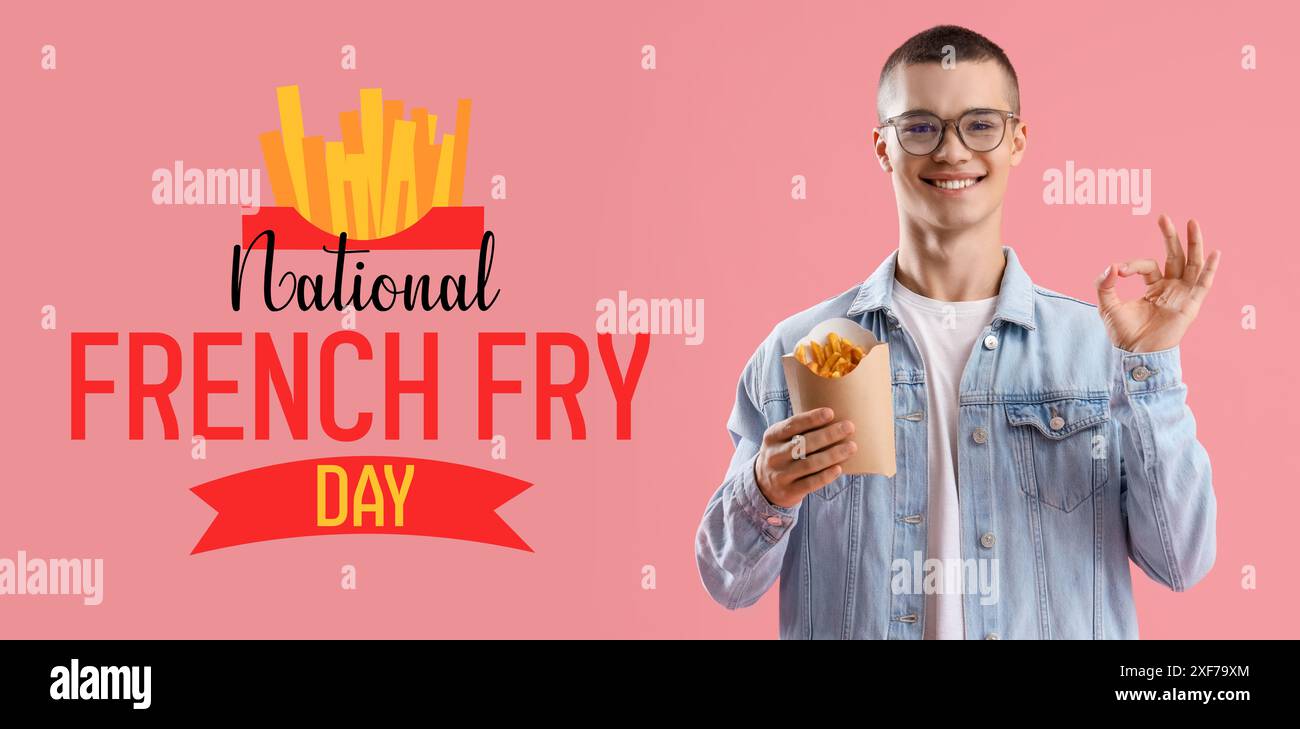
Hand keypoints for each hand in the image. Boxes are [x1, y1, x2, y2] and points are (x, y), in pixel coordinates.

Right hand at [754, 407, 855, 508]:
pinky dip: (826, 476)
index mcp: (772, 437)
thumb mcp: (782, 439)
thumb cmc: (783, 454)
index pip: (792, 425)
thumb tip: (834, 416)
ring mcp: (780, 475)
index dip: (811, 418)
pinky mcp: (789, 491)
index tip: (831, 412)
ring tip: (851, 447)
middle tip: (849, 426)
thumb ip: (800, 430)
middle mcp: (774, 455)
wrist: (764, 486)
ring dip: (832, 455)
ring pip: (809, 464)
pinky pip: (810, 483)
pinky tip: (839, 468)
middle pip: (803, 444)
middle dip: (828, 434)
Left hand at [1094, 213, 1221, 352]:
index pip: (1148, 265)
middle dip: (1171, 237)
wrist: (1133, 354)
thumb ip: (1104, 285)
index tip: (1118, 271)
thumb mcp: (1107, 305)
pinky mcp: (1190, 306)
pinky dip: (1210, 269)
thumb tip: (1110, 266)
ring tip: (1192, 222)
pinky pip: (1203, 285)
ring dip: (1193, 244)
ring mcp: (1182, 296)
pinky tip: (1215, 253)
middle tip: (1163, 216)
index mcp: (1154, 287)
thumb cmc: (1123, 333)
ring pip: (1192, 265)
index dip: (1133, 264)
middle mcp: (1171, 288)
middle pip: (1175, 257)